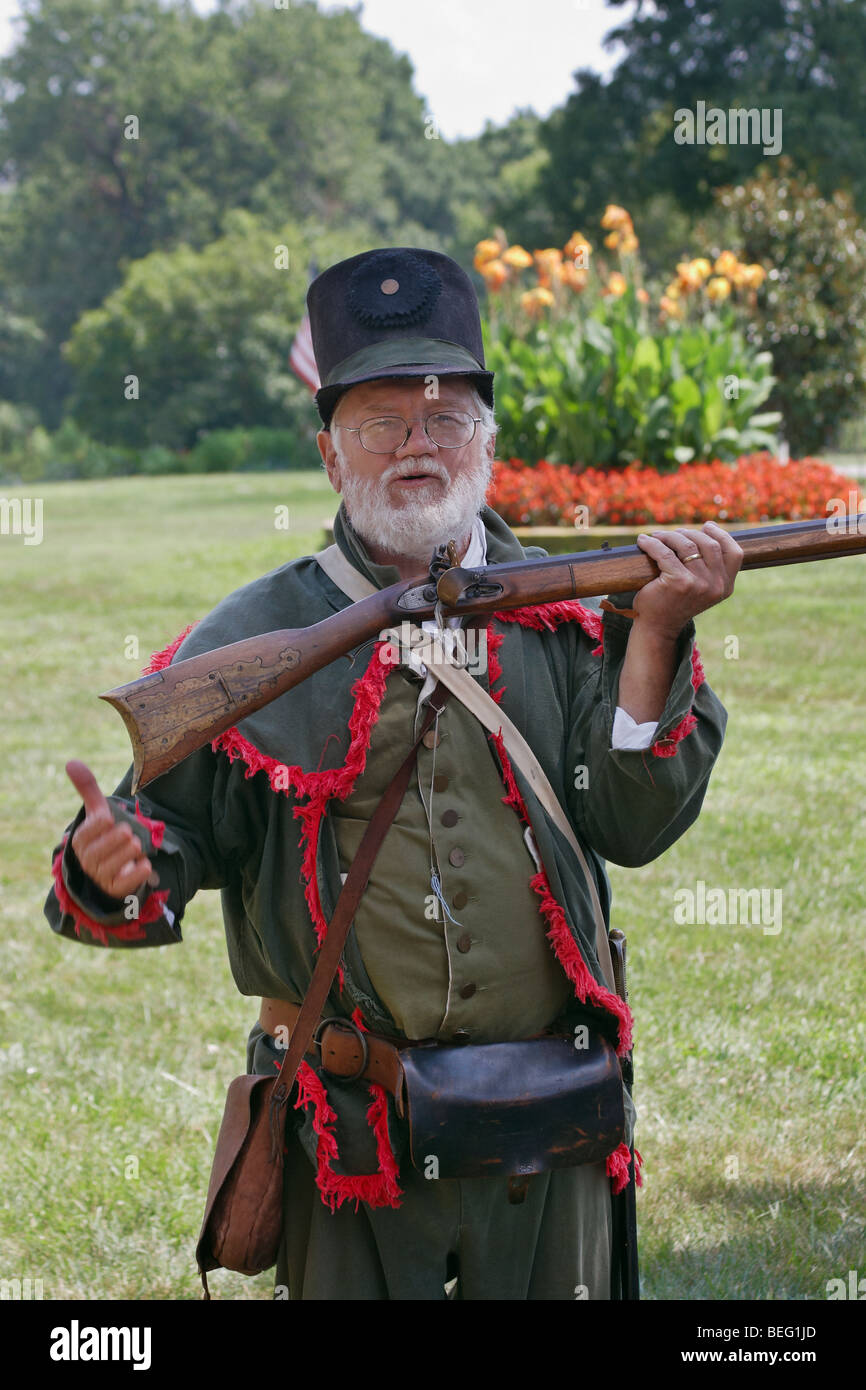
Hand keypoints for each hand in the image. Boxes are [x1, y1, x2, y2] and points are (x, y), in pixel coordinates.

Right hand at [66, 760, 158, 900]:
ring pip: (129, 853)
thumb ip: (87, 789)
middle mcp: (87, 859)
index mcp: (80, 839)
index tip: (110, 824)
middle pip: (119, 837)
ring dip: (136, 849)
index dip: (110, 820)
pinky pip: (137, 873)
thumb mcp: (97, 813)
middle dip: (128, 835)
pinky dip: (142, 866)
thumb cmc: (104, 838)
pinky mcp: (116, 888)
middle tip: (125, 839)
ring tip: (131, 851)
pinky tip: (139, 863)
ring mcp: (101, 875)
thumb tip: (71, 762)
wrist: (111, 873)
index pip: (99, 823)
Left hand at [633, 521, 742, 638]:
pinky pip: (664, 553)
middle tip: (674, 534)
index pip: (734, 553)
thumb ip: (710, 566)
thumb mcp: (702, 587)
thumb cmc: (676, 602)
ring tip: (657, 536)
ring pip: (686, 545)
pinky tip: (643, 541)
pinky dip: (652, 543)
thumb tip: (707, 528)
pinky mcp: (678, 582)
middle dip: (690, 533)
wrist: (658, 627)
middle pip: (709, 544)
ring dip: (669, 536)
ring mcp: (699, 584)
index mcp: (726, 587)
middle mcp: (716, 586)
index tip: (706, 526)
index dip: (722, 535)